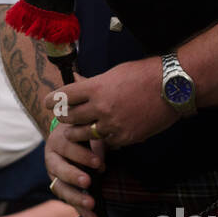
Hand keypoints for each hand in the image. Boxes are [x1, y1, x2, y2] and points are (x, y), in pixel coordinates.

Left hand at [43, 59, 177, 148]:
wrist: (172, 87)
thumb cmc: (144, 74)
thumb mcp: (114, 73)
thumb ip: (93, 83)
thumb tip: (77, 82)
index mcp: (96, 88)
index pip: (63, 96)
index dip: (51, 100)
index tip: (45, 103)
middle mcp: (101, 108)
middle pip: (69, 117)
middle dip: (63, 117)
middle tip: (62, 116)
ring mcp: (113, 125)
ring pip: (84, 135)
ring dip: (78, 133)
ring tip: (77, 130)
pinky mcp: (125, 138)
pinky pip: (106, 143)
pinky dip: (103, 140)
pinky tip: (104, 135)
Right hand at [44, 123, 102, 216]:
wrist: (68, 138)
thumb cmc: (81, 135)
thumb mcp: (86, 133)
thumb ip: (93, 146)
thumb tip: (101, 166)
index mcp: (58, 141)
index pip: (68, 148)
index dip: (82, 156)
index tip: (98, 163)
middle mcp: (51, 159)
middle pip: (60, 169)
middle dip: (74, 177)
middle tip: (88, 182)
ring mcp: (53, 175)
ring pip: (61, 188)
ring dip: (76, 198)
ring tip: (91, 205)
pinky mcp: (59, 189)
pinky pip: (69, 201)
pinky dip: (81, 211)